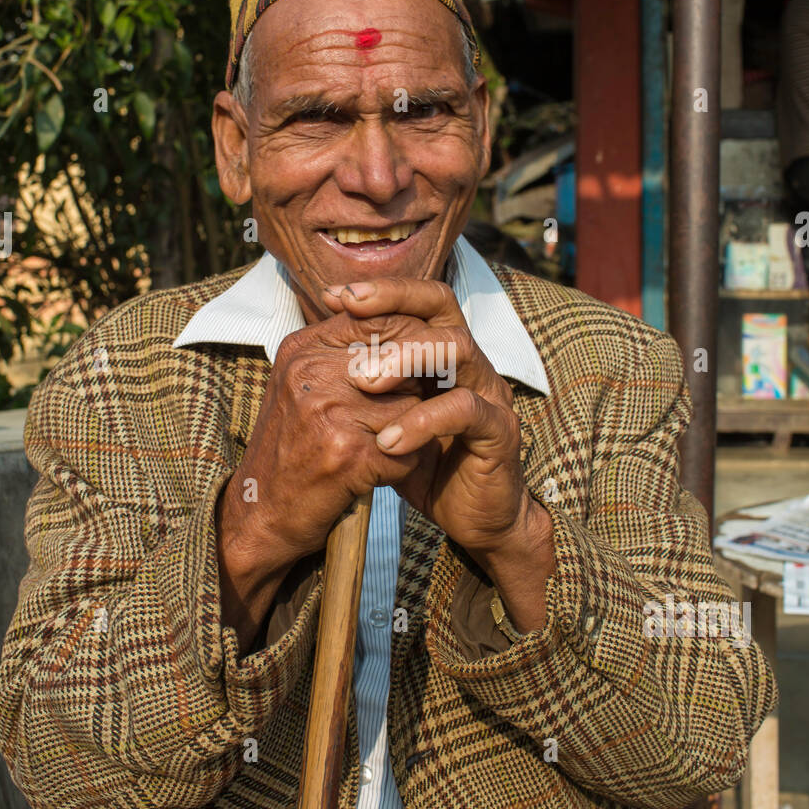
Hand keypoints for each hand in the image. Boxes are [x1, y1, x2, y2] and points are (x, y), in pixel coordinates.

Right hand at [217, 308, 426, 579]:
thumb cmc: (292, 447)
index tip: (414, 371)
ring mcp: (329, 412)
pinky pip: (409, 446)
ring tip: (379, 447)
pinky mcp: (348, 454)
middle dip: (411, 390)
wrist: (262, 513)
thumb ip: (342, 350)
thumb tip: (407, 322)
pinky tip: (377, 473)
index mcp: (302, 349)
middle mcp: (312, 373)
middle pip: (404, 359)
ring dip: (409, 430)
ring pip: (412, 404)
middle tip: (392, 419)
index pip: (382, 318)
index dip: (410, 343)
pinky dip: (402, 464)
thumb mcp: (302, 385)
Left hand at [322, 277, 554, 627]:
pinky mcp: (500, 430)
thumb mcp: (383, 421)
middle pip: (440, 307)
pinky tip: (388, 442)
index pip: (417, 300)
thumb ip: (360, 389)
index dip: (379, 292)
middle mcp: (471, 363)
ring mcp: (491, 392)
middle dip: (392, 310)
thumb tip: (308, 353)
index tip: (333, 297)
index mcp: (444, 353)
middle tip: (347, 332)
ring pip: (457, 348)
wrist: (472, 517)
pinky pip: (466, 410)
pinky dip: (423, 421)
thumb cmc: (424, 465)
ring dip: (407, 357)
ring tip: (364, 384)